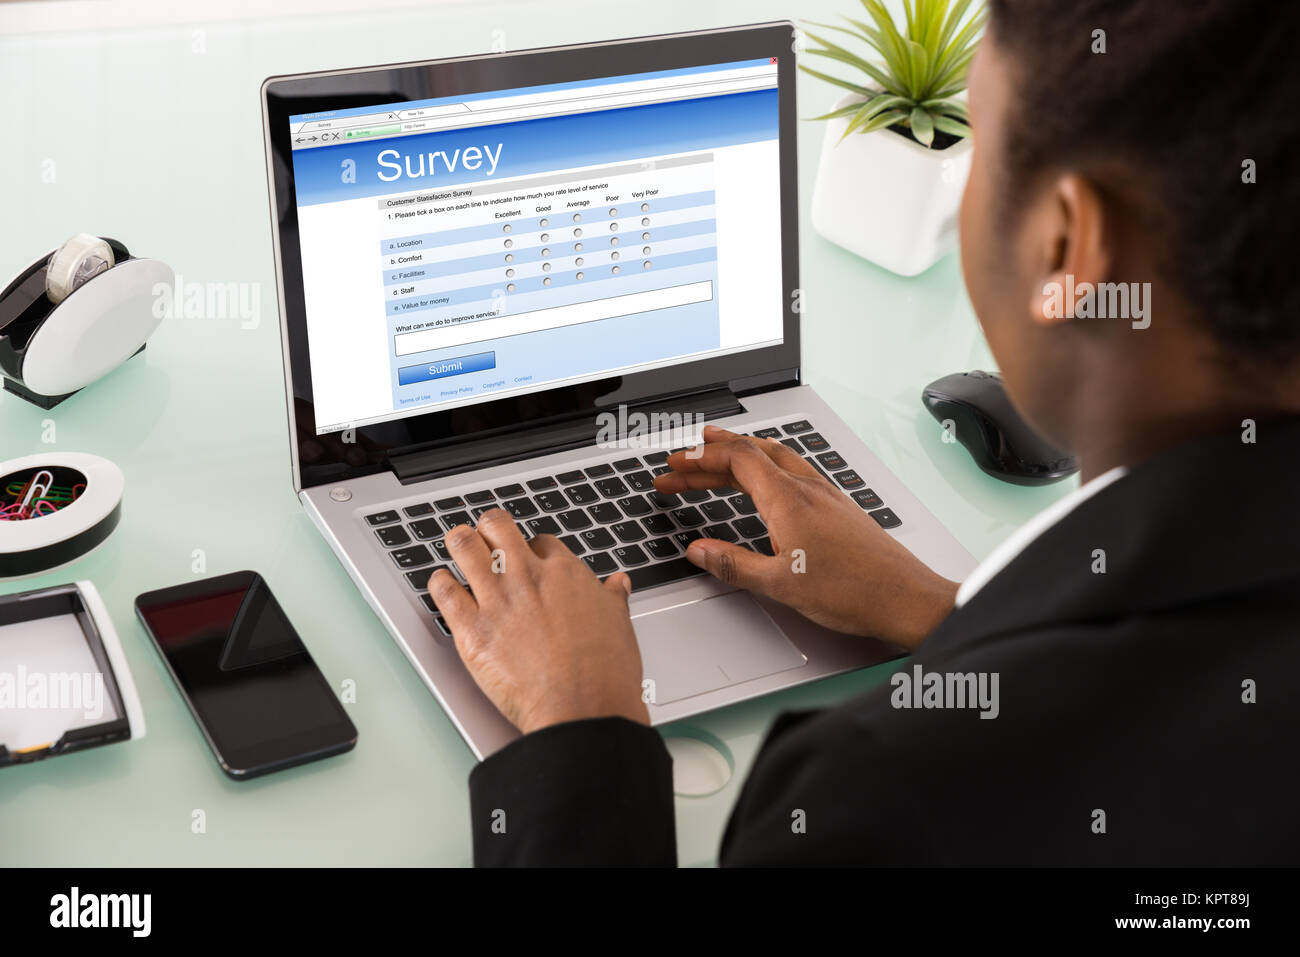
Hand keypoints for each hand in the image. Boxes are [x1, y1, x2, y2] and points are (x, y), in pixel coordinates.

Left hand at [429, 509, 648, 734]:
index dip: (533, 549)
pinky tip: (443, 584)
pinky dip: (440, 583)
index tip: (530, 560)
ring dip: (460, 543)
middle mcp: (527, 578)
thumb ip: (612, 598)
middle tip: (487, 539)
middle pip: (497, 527)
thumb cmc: (604, 673)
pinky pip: (443, 591)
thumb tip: (616, 584)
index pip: (541, 541)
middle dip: (490, 529)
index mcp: (565, 573)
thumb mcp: (619, 624)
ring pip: (464, 546)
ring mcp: (497, 601)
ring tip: (459, 547)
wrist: (583, 710)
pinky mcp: (471, 631)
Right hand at [654, 426, 957, 648]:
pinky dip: (766, 465)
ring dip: (739, 454)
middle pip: (751, 454)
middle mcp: (807, 488)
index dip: (699, 458)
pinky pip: (793, 469)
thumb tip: (699, 551)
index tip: (675, 466)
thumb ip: (733, 565)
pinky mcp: (837, 506)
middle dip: (709, 456)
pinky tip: (766, 480)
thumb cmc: (854, 591)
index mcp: (788, 499)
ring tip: (715, 456)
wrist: (905, 597)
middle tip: (680, 465)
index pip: (736, 459)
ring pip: (774, 457)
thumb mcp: (780, 584)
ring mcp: (825, 494)